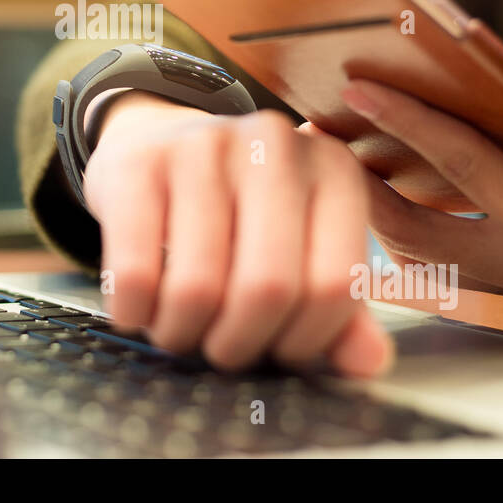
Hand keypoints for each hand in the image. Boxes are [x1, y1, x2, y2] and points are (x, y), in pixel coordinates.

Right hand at [82, 91, 393, 373]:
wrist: (157, 140)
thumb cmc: (240, 210)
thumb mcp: (300, 245)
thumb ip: (336, 303)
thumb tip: (369, 363)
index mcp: (333, 169)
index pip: (333, 285)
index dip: (306, 341)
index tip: (281, 351)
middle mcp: (274, 146)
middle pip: (267, 288)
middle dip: (239, 344)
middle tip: (222, 350)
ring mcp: (202, 146)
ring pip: (197, 286)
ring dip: (181, 333)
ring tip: (179, 330)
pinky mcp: (138, 162)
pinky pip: (135, 271)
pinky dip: (134, 312)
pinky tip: (136, 309)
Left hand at [335, 61, 502, 326]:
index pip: (461, 170)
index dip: (406, 122)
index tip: (356, 89)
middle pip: (413, 229)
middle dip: (359, 181)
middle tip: (317, 136)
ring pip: (426, 249)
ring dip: (380, 202)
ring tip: (344, 153)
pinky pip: (453, 251)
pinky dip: (417, 215)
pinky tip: (401, 179)